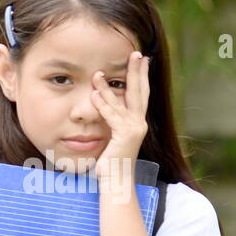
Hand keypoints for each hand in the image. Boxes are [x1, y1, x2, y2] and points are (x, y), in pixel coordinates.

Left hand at [91, 50, 149, 183]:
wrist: (118, 181)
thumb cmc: (112, 162)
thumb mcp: (112, 137)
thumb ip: (111, 120)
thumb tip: (101, 103)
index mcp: (137, 122)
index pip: (141, 94)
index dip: (141, 76)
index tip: (142, 60)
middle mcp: (138, 123)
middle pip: (139, 92)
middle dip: (137, 71)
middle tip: (137, 54)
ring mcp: (133, 129)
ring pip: (120, 102)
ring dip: (106, 87)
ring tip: (96, 73)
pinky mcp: (124, 136)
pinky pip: (111, 117)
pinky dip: (102, 105)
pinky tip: (94, 95)